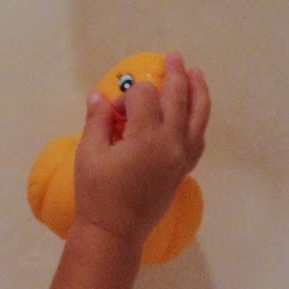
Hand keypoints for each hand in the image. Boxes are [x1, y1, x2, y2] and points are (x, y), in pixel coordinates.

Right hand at [72, 52, 209, 247]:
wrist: (115, 231)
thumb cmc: (97, 193)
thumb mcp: (89, 153)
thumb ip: (98, 121)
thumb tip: (100, 97)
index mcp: (146, 137)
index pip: (145, 97)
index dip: (126, 96)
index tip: (111, 112)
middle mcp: (171, 143)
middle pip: (178, 99)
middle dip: (175, 75)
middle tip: (173, 57)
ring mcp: (182, 156)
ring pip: (198, 117)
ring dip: (198, 92)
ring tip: (197, 74)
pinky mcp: (184, 169)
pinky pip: (198, 137)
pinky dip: (198, 120)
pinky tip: (194, 112)